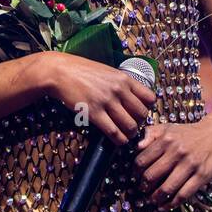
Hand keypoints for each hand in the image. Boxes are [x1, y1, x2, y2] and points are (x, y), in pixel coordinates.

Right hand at [37, 52, 156, 145]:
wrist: (61, 71)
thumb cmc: (83, 71)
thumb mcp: (108, 71)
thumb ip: (121, 83)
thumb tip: (133, 98)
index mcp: (125, 78)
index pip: (150, 98)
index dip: (147, 109)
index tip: (139, 113)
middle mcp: (119, 90)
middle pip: (142, 115)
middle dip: (139, 124)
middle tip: (132, 126)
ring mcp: (107, 102)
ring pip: (130, 126)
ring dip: (130, 134)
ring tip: (125, 135)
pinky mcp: (94, 113)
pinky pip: (114, 132)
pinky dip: (119, 140)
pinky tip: (117, 140)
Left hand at [134, 119, 211, 209]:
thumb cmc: (188, 133)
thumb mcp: (168, 128)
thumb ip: (151, 134)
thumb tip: (137, 147)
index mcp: (166, 140)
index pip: (142, 160)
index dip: (136, 172)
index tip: (136, 177)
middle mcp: (177, 152)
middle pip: (152, 176)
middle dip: (144, 186)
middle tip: (143, 190)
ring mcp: (190, 165)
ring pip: (167, 188)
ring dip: (156, 198)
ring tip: (153, 200)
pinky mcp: (202, 176)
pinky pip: (184, 194)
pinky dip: (172, 203)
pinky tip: (166, 206)